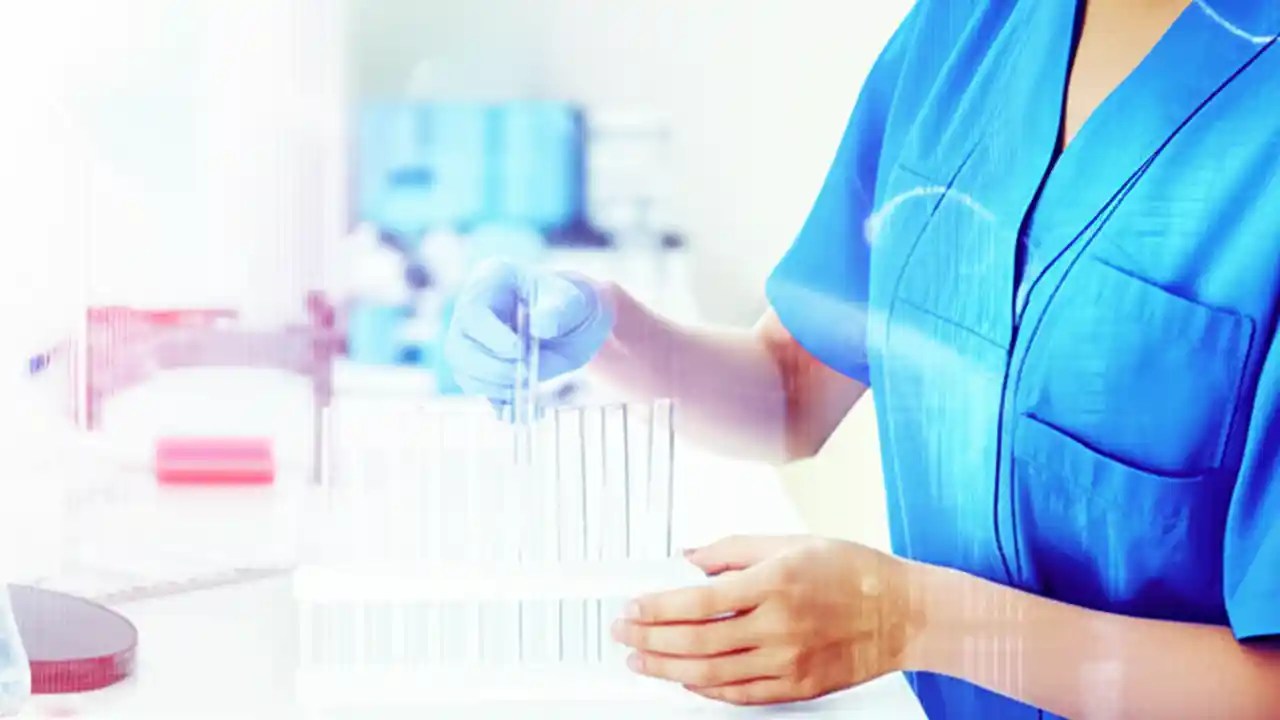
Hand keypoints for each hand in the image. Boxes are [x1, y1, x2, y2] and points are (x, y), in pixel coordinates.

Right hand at [444, 259, 613, 402]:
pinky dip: (496, 398)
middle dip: (492, 368)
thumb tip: (540, 326)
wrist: (576, 326)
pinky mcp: (478, 364)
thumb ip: (560, 310)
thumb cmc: (573, 305)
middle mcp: (473, 308)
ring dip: (493, 386)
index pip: (473, 311)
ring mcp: (471, 337)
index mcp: (491, 279)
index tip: (520, 351)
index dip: (492, 337)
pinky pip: (475, 386)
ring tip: (526, 387)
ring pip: (462, 370)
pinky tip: (519, 401)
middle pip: (459, 346)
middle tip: (527, 374)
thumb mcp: (576, 302)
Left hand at [612, 535, 922, 705]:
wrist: (903, 614)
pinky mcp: (797, 687)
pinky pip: (740, 695)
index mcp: (774, 583)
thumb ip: (733, 549)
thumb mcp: (791, 541)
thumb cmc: (853, 572)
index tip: (633, 606)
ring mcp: (787, 662)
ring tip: (641, 660)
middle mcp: (778, 626)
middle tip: (623, 634)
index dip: (657, 607)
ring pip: (711, 674)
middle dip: (650, 639)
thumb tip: (689, 557)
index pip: (698, 601)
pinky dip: (706, 690)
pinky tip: (686, 680)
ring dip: (667, 668)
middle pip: (696, 641)